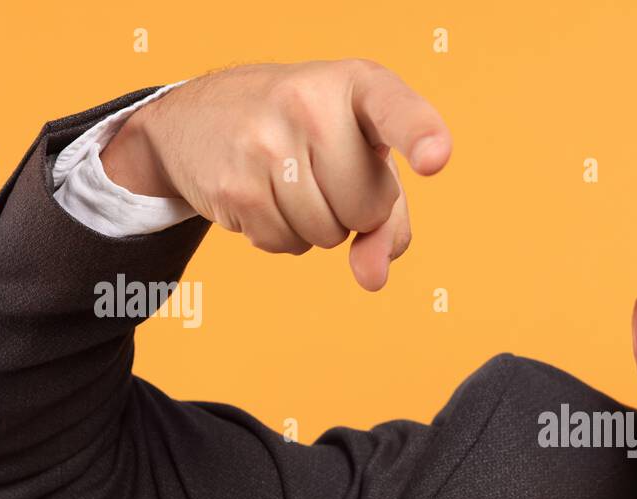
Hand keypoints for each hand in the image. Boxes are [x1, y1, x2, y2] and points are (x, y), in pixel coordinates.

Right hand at [101, 59, 451, 290]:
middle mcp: (310, 102)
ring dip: (319, 225)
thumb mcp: (361, 155)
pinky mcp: (235, 185)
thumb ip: (389, 217)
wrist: (200, 118)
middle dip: (355, 209)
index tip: (436, 159)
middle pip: (367, 207)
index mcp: (358, 84)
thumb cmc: (308, 137)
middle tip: (326, 172)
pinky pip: (289, 245)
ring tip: (291, 179)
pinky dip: (285, 234)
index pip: (396, 110)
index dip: (420, 135)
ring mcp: (265, 142)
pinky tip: (265, 194)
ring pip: (329, 234)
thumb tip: (373, 277)